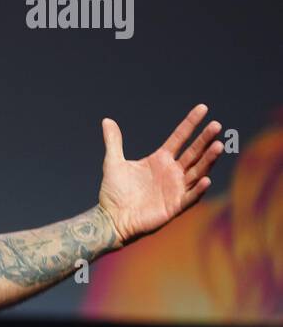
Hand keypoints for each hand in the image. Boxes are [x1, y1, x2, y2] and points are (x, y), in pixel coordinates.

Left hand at [98, 105, 223, 245]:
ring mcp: (175, 189)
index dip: (190, 123)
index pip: (180, 137)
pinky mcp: (174, 206)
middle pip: (193, 153)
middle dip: (205, 140)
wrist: (111, 218)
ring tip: (218, 146)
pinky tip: (206, 179)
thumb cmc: (114, 192)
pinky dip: (198, 189)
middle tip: (216, 125)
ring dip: (208, 160)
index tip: (203, 108)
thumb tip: (107, 120)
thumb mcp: (113, 163)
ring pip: (197, 171)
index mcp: (160, 159)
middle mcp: (172, 172)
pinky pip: (190, 197)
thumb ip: (113, 142)